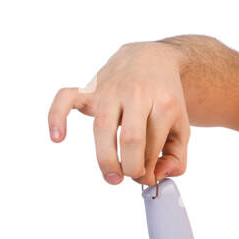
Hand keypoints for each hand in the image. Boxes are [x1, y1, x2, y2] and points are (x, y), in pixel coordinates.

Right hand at [48, 41, 189, 185]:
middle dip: (129, 166)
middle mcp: (137, 95)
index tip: (145, 178)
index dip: (147, 170)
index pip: (152, 146)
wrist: (151, 59)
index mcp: (164, 104)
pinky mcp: (90, 88)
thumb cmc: (164, 98)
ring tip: (111, 176)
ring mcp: (111, 90)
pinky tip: (57, 138)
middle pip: (130, 138)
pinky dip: (57, 116)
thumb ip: (177, 158)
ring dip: (104, 158)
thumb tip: (158, 176)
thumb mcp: (182, 126)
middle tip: (127, 179)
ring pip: (102, 127)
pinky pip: (66, 98)